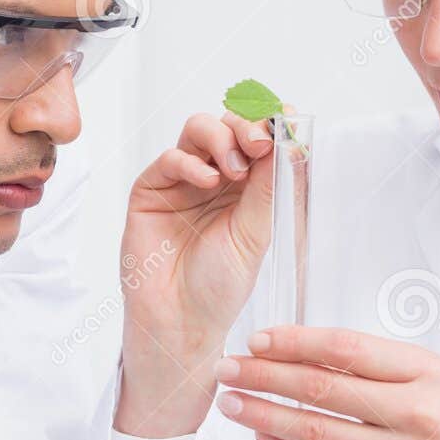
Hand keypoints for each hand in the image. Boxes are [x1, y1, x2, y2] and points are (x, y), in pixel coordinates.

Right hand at [114, 111, 277, 437]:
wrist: (182, 319)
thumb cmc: (220, 285)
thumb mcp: (257, 232)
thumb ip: (270, 183)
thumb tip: (289, 138)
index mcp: (247, 186)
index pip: (259, 138)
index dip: (270, 123)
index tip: (285, 120)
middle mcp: (215, 177)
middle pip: (229, 124)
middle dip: (247, 126)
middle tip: (260, 143)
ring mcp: (182, 181)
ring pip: (198, 130)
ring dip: (220, 137)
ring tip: (234, 168)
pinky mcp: (151, 190)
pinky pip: (169, 158)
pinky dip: (190, 162)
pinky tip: (207, 182)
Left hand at [216, 325, 439, 439]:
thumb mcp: (434, 383)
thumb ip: (376, 366)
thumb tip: (298, 349)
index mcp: (428, 372)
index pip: (346, 347)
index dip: (294, 341)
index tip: (257, 339)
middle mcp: (416, 411)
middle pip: (322, 386)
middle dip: (264, 374)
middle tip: (227, 368)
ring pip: (316, 429)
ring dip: (264, 414)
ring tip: (231, 403)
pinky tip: (261, 437)